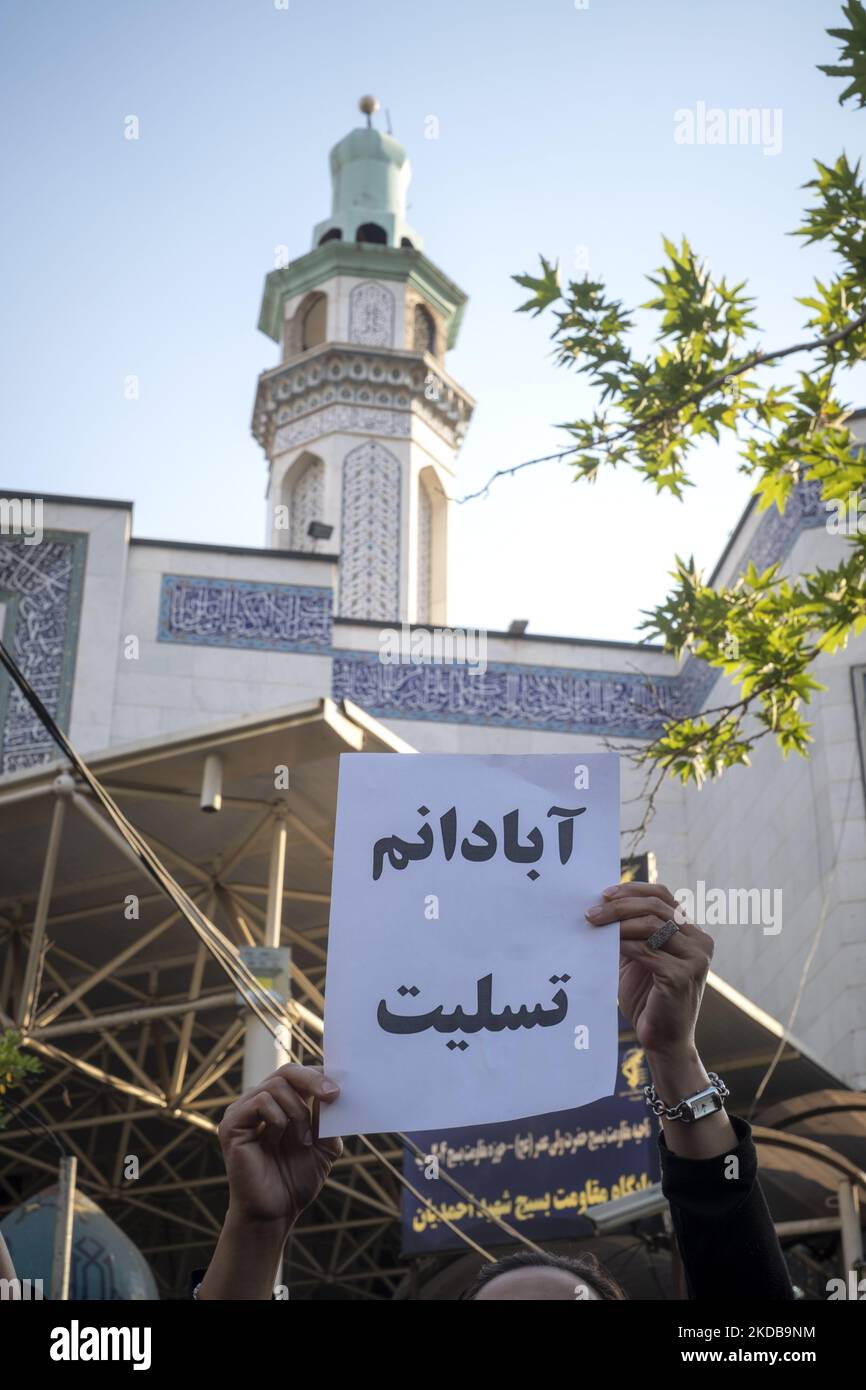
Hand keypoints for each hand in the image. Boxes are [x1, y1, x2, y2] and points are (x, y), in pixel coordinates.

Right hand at [217, 1064, 342, 1228]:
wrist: (276, 1213)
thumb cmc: (297, 1180)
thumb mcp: (324, 1144)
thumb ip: (328, 1117)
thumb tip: (335, 1090)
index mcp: (279, 1104)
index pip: (297, 1075)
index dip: (318, 1074)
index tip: (341, 1084)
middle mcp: (259, 1102)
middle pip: (287, 1072)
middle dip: (313, 1081)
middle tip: (333, 1095)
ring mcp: (243, 1112)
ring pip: (276, 1086)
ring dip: (297, 1112)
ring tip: (302, 1140)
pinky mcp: (231, 1124)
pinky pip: (260, 1102)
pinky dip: (278, 1119)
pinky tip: (277, 1140)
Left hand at [585, 880, 712, 1059]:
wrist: (664, 1042)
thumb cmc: (648, 1000)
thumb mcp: (640, 959)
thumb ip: (631, 933)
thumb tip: (601, 905)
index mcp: (692, 933)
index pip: (664, 895)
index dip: (634, 889)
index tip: (605, 893)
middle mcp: (700, 941)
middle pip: (657, 906)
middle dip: (620, 905)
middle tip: (591, 912)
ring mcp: (695, 958)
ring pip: (653, 924)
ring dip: (618, 922)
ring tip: (594, 925)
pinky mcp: (682, 976)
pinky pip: (646, 950)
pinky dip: (623, 944)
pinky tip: (606, 945)